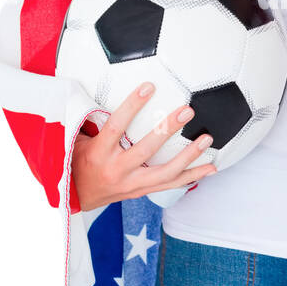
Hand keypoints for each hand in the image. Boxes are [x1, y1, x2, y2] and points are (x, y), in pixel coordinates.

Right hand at [71, 85, 216, 211]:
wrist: (76, 197)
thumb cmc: (77, 162)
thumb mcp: (76, 141)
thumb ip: (92, 121)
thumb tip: (104, 90)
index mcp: (99, 154)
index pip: (117, 126)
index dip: (132, 106)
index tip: (148, 87)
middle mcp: (117, 170)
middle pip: (146, 150)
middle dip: (168, 129)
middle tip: (187, 111)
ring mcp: (132, 185)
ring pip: (166, 173)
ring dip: (189, 157)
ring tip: (207, 139)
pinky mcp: (142, 192)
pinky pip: (170, 185)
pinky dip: (192, 176)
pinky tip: (210, 168)